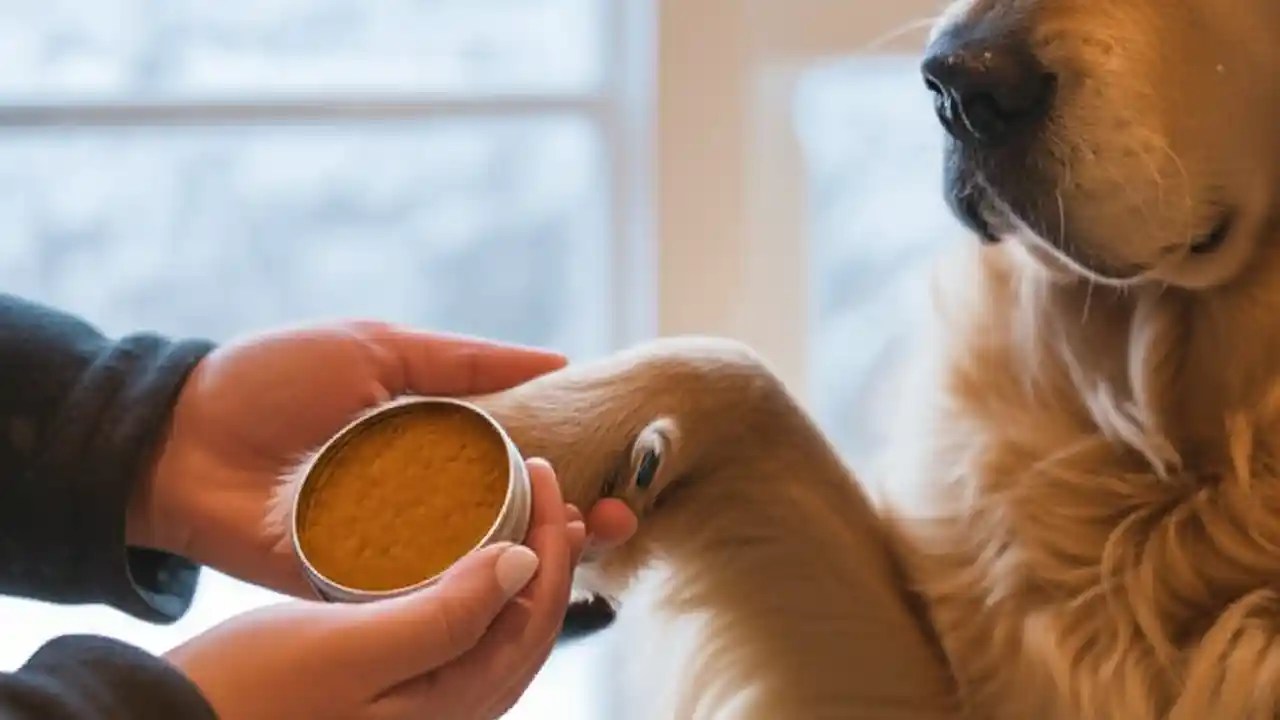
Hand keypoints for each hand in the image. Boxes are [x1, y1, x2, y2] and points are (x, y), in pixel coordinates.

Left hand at [130, 321, 636, 596]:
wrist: (176, 436)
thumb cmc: (271, 380)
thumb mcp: (376, 348)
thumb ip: (464, 360)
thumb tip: (559, 360)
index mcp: (432, 440)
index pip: (521, 460)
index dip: (573, 470)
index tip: (621, 477)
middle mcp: (421, 495)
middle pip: (513, 518)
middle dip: (570, 524)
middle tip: (616, 523)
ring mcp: (392, 543)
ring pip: (477, 560)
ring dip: (533, 559)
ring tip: (580, 549)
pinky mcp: (356, 584)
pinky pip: (421, 590)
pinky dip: (466, 589)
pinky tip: (511, 583)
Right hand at [169, 461, 585, 719]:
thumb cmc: (250, 691)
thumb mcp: (349, 649)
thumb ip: (445, 615)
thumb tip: (523, 564)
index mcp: (452, 703)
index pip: (535, 614)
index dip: (554, 542)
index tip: (543, 472)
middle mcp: (449, 711)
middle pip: (530, 623)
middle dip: (553, 552)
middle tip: (548, 485)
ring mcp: (422, 705)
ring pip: (500, 629)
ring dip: (522, 570)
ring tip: (522, 511)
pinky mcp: (392, 691)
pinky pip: (463, 634)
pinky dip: (480, 588)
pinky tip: (465, 555)